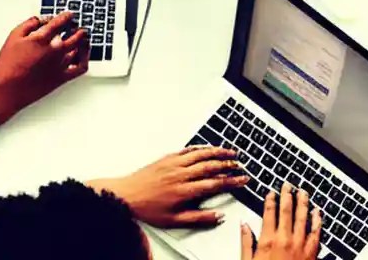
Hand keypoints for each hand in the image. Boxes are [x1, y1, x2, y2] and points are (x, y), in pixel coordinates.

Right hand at [0, 13, 87, 126]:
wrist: (6, 91)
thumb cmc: (6, 66)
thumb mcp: (13, 38)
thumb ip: (29, 25)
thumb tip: (41, 19)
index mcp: (42, 38)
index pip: (61, 22)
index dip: (67, 16)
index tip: (69, 15)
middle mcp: (55, 50)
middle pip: (74, 34)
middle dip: (76, 28)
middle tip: (76, 26)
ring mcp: (61, 63)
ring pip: (79, 47)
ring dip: (82, 40)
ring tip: (82, 37)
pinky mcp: (63, 77)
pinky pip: (81, 66)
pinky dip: (85, 58)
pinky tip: (84, 53)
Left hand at [90, 146, 248, 227]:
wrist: (124, 196)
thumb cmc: (147, 209)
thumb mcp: (173, 220)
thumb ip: (198, 218)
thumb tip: (217, 216)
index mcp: (185, 190)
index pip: (215, 183)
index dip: (232, 181)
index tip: (243, 179)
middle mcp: (182, 174)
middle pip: (212, 166)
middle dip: (229, 165)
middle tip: (240, 165)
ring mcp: (175, 164)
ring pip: (202, 154)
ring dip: (219, 152)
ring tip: (231, 152)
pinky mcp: (168, 158)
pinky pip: (189, 149)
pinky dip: (202, 147)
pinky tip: (209, 147)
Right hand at [241, 183, 321, 259]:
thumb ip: (246, 243)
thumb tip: (244, 225)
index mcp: (268, 241)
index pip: (269, 213)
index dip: (270, 200)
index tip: (272, 192)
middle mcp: (285, 239)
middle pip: (287, 211)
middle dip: (287, 195)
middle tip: (288, 185)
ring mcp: (300, 244)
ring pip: (303, 217)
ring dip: (303, 202)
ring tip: (303, 192)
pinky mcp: (312, 251)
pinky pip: (317, 231)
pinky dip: (317, 219)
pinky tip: (318, 211)